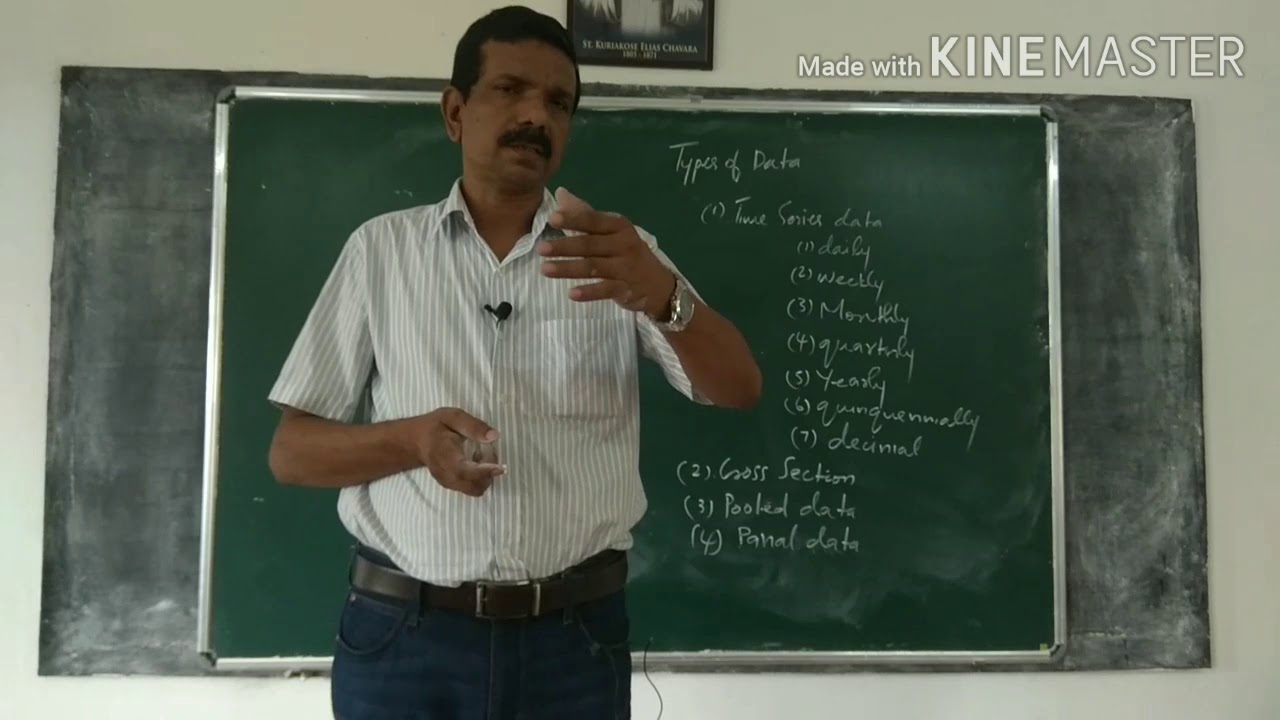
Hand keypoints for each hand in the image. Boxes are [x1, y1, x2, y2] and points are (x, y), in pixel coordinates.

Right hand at [412, 407, 503, 496]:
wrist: (415, 442)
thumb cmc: (435, 427)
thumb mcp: (452, 417)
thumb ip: (473, 426)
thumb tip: (494, 436)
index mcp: (444, 456)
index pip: (465, 472)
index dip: (485, 472)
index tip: (500, 467)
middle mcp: (445, 475)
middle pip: (474, 486)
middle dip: (489, 473)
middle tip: (490, 453)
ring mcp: (448, 483)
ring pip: (475, 489)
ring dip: (486, 477)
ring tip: (483, 456)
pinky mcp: (452, 486)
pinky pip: (472, 488)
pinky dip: (481, 479)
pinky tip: (477, 462)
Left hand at [538, 187, 675, 317]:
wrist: (658, 283)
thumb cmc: (627, 252)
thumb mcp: (611, 230)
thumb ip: (585, 214)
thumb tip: (560, 194)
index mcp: (619, 226)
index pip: (593, 220)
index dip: (573, 219)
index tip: (552, 218)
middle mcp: (624, 244)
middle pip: (590, 244)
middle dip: (565, 246)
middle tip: (541, 248)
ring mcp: (625, 268)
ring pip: (594, 267)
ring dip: (569, 268)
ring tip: (545, 269)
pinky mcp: (626, 289)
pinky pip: (605, 290)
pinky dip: (589, 292)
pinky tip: (571, 293)